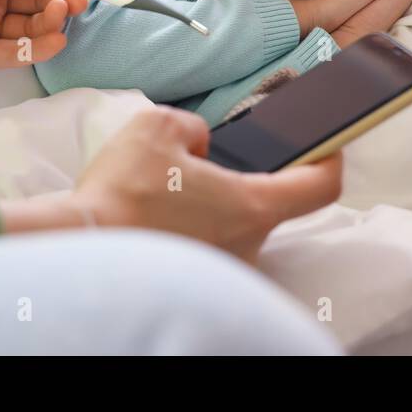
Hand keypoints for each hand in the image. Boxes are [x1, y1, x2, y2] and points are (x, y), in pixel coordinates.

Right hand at [70, 106, 342, 263]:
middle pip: (268, 205)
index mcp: (252, 206)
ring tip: (166, 191)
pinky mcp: (195, 285)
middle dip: (240, 179)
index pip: (321, 186)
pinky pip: (207, 248)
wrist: (80, 247)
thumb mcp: (159, 126)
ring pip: (232, 227)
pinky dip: (190, 230)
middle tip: (204, 163)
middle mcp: (247, 247)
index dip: (331, 159)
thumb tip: (199, 143)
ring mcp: (224, 272)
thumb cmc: (122, 191)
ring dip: (211, 206)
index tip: (327, 145)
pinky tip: (156, 218)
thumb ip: (193, 126)